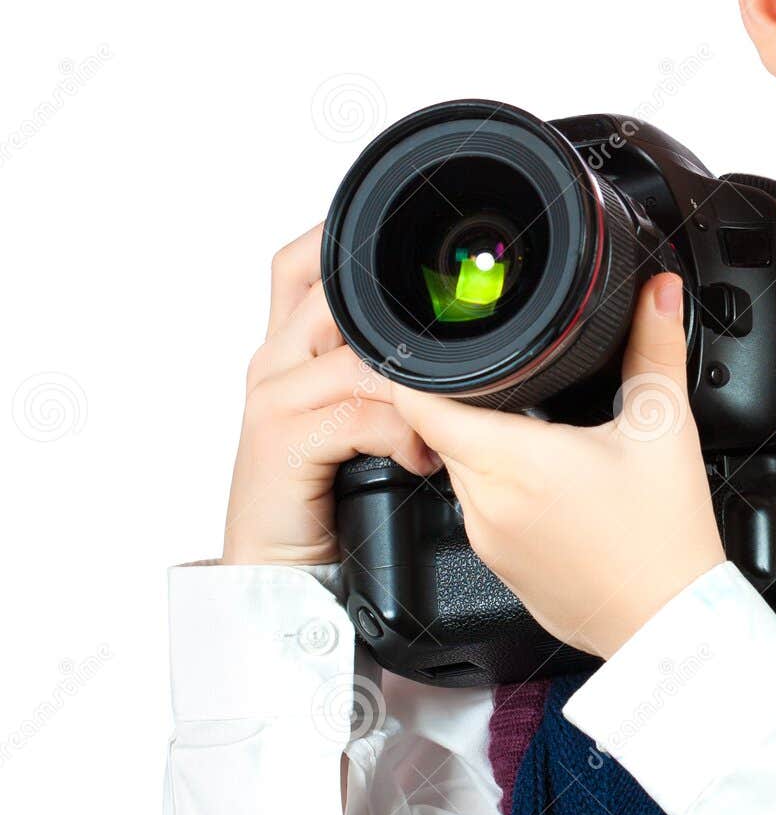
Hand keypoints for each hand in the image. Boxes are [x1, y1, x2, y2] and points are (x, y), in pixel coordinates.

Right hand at [222, 222, 440, 566]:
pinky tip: (419, 460)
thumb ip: (394, 376)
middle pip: (334, 291)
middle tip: (454, 349)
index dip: (348, 238)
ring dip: (417, 390)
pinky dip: (402, 434)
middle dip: (404, 318)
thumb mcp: (369, 420)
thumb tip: (462, 351)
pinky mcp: (282, 438)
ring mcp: (274, 395)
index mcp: (290, 347)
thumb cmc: (334, 498)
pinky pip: (359, 411)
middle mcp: (276, 360)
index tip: (418, 252)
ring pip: (362, 354)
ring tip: (441, 427)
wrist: (284, 576)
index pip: (304, 261)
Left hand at [391, 272, 725, 658]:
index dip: (419, 368)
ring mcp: (487, 538)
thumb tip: (656, 292)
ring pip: (461, 469)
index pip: (423, 403)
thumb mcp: (663, 428)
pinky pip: (480, 508)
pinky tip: (548, 482)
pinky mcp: (497, 564)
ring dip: (484, 445)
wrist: (670, 624)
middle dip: (465, 400)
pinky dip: (501, 486)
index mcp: (516, 461)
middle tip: (501, 377)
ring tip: (534, 429)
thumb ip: (655, 348)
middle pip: (442, 430)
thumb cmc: (666, 537)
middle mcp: (487, 502)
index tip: (429, 346)